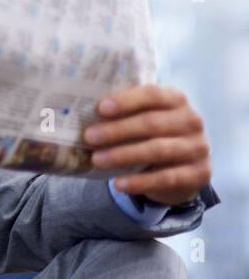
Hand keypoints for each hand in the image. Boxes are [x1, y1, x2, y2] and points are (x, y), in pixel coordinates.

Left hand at [86, 84, 210, 205]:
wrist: (181, 169)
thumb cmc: (152, 136)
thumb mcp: (142, 119)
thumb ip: (122, 113)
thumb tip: (81, 113)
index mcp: (176, 99)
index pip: (152, 94)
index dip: (126, 101)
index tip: (100, 108)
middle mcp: (191, 121)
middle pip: (151, 123)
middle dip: (117, 130)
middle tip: (89, 137)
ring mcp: (198, 148)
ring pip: (158, 150)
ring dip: (123, 155)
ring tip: (97, 160)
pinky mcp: (199, 174)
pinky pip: (166, 178)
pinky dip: (140, 182)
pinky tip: (118, 184)